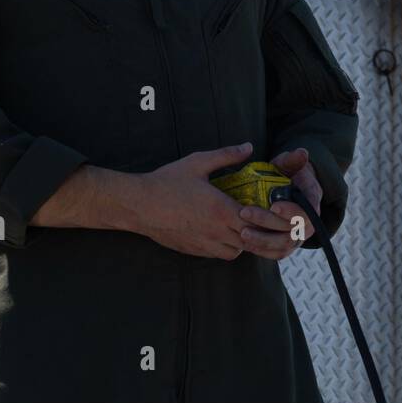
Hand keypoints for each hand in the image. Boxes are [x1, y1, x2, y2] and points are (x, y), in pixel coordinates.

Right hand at [135, 143, 252, 258]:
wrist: (139, 205)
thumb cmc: (167, 182)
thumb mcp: (198, 162)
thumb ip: (226, 155)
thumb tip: (248, 147)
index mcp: (221, 209)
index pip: (256, 221)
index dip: (263, 216)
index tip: (263, 206)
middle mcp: (216, 231)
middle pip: (250, 240)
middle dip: (255, 230)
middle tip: (253, 216)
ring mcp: (204, 244)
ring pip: (235, 252)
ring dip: (241, 241)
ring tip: (236, 226)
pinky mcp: (193, 251)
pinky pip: (217, 255)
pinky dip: (224, 247)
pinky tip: (218, 232)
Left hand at [238, 147, 322, 260]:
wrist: (289, 189)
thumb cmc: (288, 175)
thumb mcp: (290, 164)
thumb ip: (293, 160)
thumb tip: (302, 152)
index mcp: (312, 202)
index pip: (306, 212)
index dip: (291, 211)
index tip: (273, 205)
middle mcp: (308, 223)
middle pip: (291, 230)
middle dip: (267, 223)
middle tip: (245, 213)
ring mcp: (298, 237)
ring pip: (283, 246)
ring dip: (262, 241)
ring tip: (243, 233)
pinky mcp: (286, 246)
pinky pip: (276, 254)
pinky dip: (262, 251)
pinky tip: (245, 244)